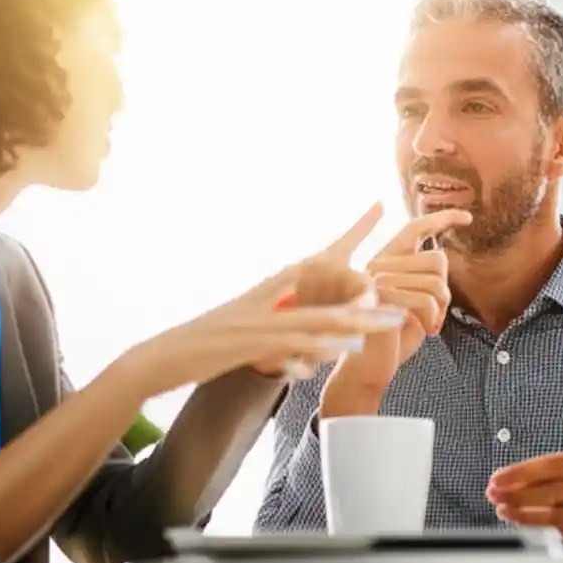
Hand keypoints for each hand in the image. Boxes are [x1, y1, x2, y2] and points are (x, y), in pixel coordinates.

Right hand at [120, 204, 406, 397]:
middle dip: (368, 283)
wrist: (159, 357)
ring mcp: (261, 322)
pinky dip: (322, 344)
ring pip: (320, 316)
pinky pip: (294, 343)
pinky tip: (345, 347)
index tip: (380, 206)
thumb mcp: (248, 328)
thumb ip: (282, 325)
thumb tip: (312, 334)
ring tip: (391, 318)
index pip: (321, 255)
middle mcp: (269, 297)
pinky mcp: (250, 345)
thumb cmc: (205, 344)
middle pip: (328, 283)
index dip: (354, 232)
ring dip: (358, 318)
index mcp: (272, 288)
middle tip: (403, 286)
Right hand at [319, 208, 471, 416]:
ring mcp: (378, 279)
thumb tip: (439, 254)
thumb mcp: (414, 302)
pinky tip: (425, 332)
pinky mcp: (382, 296)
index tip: (467, 217)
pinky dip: (434, 319)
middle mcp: (379, 264)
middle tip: (436, 316)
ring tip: (429, 326)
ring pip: (436, 283)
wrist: (370, 368)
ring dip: (441, 311)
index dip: (442, 218)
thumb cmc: (395, 337)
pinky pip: (427, 299)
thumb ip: (422, 278)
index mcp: (386, 261)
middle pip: (438, 260)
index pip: (415, 228)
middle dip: (446, 293)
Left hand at [486, 382, 562, 545]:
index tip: (500, 476)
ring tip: (502, 507)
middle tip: (493, 491)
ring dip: (526, 513)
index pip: (558, 466)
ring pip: (559, 514)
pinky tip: (523, 519)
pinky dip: (544, 526)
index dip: (526, 472)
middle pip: (554, 492)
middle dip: (519, 493)